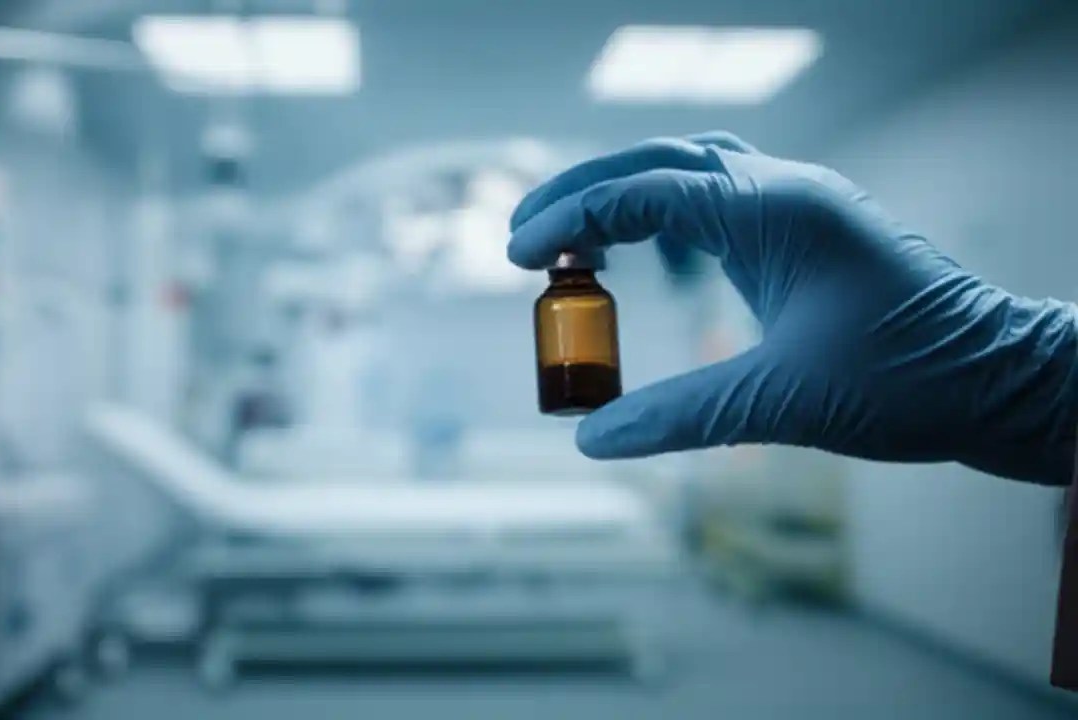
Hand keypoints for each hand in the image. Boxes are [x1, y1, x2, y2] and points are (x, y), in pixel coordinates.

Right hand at [508, 132, 1077, 485]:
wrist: (1002, 382)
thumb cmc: (909, 383)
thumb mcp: (783, 403)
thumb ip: (680, 416)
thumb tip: (591, 443)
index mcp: (775, 209)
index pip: (646, 190)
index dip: (571, 220)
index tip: (516, 255)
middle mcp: (784, 190)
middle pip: (659, 159)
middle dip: (582, 191)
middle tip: (521, 235)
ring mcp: (798, 204)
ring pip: (688, 169)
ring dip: (622, 193)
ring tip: (567, 239)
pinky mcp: (804, 231)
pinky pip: (715, 197)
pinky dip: (662, 212)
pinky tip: (640, 246)